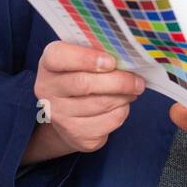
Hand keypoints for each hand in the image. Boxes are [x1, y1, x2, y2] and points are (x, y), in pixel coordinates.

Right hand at [25, 41, 144, 159]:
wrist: (71, 113)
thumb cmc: (83, 75)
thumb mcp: (84, 58)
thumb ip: (99, 52)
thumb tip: (129, 55)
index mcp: (49, 64)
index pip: (58, 57)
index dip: (86, 58)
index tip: (111, 61)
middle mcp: (47, 90)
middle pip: (84, 84)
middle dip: (119, 81)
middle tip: (138, 81)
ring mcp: (59, 115)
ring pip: (101, 104)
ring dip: (125, 96)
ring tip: (133, 89)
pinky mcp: (76, 135)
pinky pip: (109, 121)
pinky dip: (123, 111)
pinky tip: (122, 104)